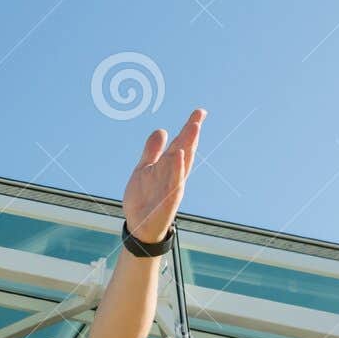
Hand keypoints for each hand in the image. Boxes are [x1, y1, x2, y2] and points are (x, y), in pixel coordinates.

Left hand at [121, 107, 204, 245]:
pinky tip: (177, 154)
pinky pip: (174, 183)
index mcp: (168, 167)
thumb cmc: (144, 198)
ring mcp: (172, 188)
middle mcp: (173, 175)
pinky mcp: (168, 201)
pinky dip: (176, 169)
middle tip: (199, 115)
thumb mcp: (144, 170)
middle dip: (191, 134)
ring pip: (182, 164)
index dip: (189, 128)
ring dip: (188, 146)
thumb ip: (152, 151)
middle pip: (184, 151)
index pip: (180, 144)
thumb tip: (162, 130)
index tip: (199, 111)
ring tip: (193, 127)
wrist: (139, 226)